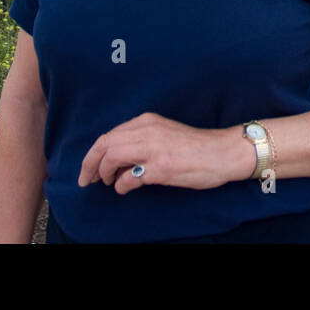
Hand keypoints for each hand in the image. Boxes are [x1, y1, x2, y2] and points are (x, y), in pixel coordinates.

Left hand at [77, 112, 248, 194]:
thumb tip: (115, 159)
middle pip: (105, 144)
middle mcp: (148, 131)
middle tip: (86, 180)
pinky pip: (129, 178)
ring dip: (103, 173)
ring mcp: (154, 149)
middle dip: (89, 164)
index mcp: (147, 121)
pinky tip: (125, 189)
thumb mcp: (164, 134)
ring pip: (111, 156)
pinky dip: (121, 185)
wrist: (222, 152)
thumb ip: (141, 139)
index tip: (89, 168)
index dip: (93, 154)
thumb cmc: (194, 147)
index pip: (109, 135)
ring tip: (107, 183)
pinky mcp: (161, 168)